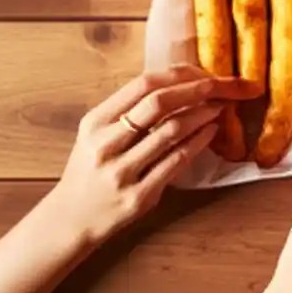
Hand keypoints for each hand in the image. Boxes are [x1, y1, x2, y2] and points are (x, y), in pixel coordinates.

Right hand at [44, 66, 258, 245]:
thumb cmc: (90, 170)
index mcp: (95, 122)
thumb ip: (128, 111)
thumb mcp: (97, 134)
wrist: (70, 220)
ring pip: (171, 131)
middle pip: (158, 103)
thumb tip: (179, 83)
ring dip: (203, 114)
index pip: (142, 84)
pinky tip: (212, 131)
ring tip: (219, 106)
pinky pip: (176, 161)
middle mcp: (105, 144)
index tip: (203, 72)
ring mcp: (122, 172)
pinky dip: (199, 141)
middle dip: (197, 90)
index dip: (179, 75)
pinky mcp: (139, 196)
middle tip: (221, 86)